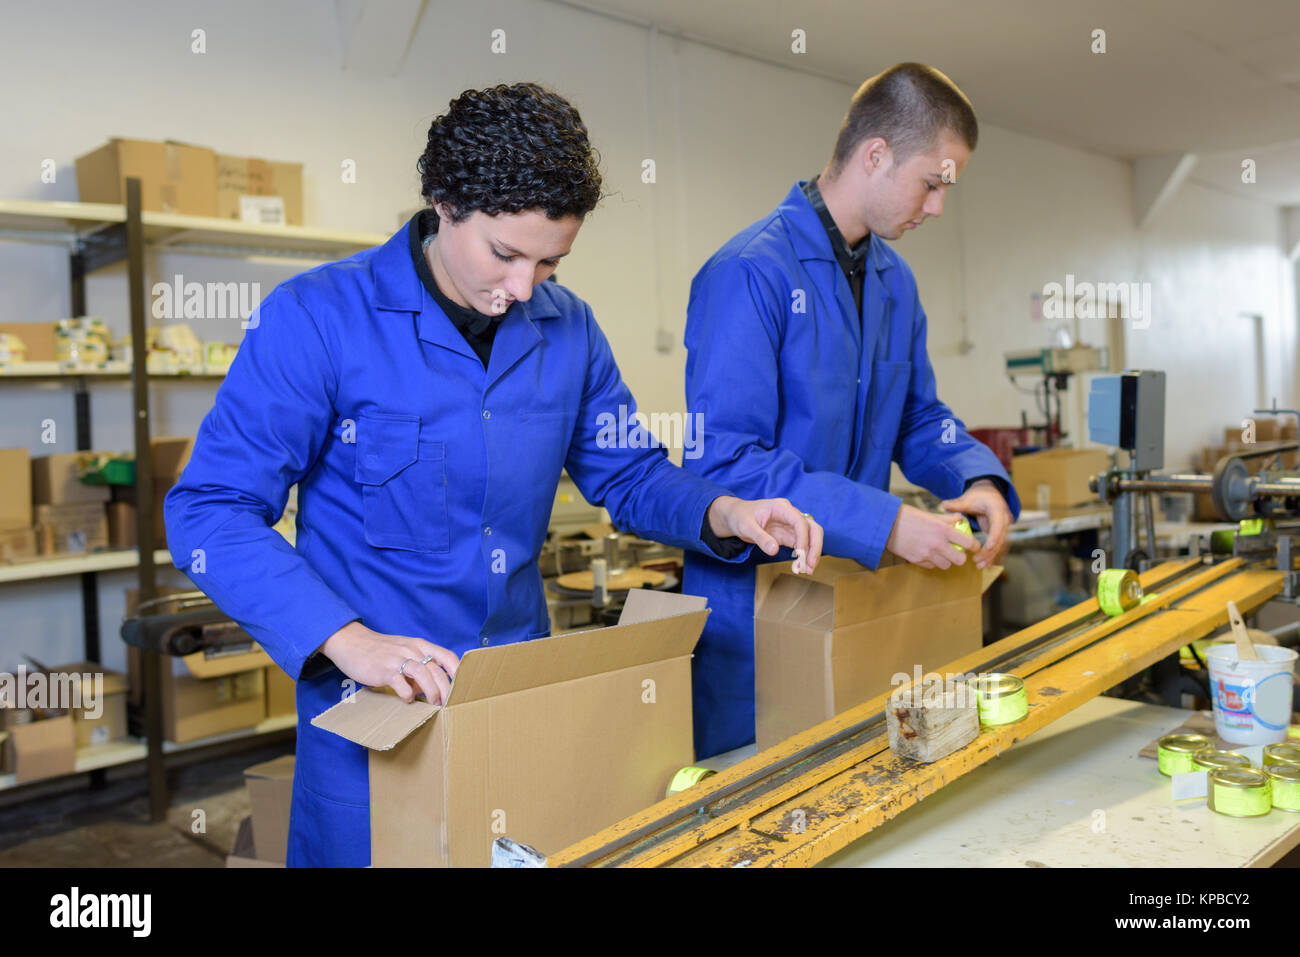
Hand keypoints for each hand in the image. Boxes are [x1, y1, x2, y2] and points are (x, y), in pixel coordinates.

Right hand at [319, 620, 459, 704]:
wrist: (352, 643)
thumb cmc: (380, 651)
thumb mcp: (404, 653)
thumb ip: (418, 669)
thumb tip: (429, 690)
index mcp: (420, 645)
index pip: (447, 656)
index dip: (458, 672)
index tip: (464, 688)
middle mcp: (412, 650)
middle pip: (438, 670)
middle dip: (447, 690)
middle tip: (449, 704)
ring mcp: (398, 659)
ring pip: (424, 674)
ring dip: (432, 692)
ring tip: (434, 704)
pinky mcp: (384, 670)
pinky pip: (401, 683)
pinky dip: (407, 694)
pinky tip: (407, 699)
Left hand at [706, 496, 822, 570]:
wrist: (735, 517)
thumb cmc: (740, 516)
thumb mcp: (746, 527)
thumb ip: (760, 538)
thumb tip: (774, 550)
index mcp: (781, 508)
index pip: (800, 522)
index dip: (803, 538)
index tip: (800, 554)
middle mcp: (790, 515)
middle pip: (812, 528)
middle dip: (815, 547)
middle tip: (810, 565)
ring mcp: (790, 526)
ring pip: (810, 537)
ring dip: (812, 553)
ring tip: (807, 570)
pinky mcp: (788, 535)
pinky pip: (801, 545)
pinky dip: (803, 556)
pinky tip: (801, 567)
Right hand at [884, 504, 977, 568]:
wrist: (886, 524)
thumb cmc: (908, 516)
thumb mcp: (930, 514)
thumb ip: (947, 519)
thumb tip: (960, 519)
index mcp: (942, 530)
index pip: (968, 542)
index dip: (974, 546)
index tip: (974, 546)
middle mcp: (937, 544)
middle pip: (960, 560)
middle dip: (960, 557)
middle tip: (957, 552)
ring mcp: (927, 554)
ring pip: (946, 565)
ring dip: (946, 560)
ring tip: (940, 553)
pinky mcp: (917, 561)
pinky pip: (932, 566)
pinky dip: (932, 562)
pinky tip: (927, 553)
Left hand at [940, 480, 1011, 569]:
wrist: (989, 495)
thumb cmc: (978, 496)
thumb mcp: (968, 499)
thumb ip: (957, 504)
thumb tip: (943, 505)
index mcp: (998, 510)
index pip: (998, 525)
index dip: (994, 537)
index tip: (986, 547)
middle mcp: (1005, 520)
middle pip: (1000, 539)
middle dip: (990, 552)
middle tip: (977, 561)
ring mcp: (1004, 528)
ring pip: (1000, 546)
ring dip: (991, 557)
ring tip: (980, 566)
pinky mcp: (1000, 535)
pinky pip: (998, 547)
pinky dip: (992, 556)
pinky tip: (985, 566)